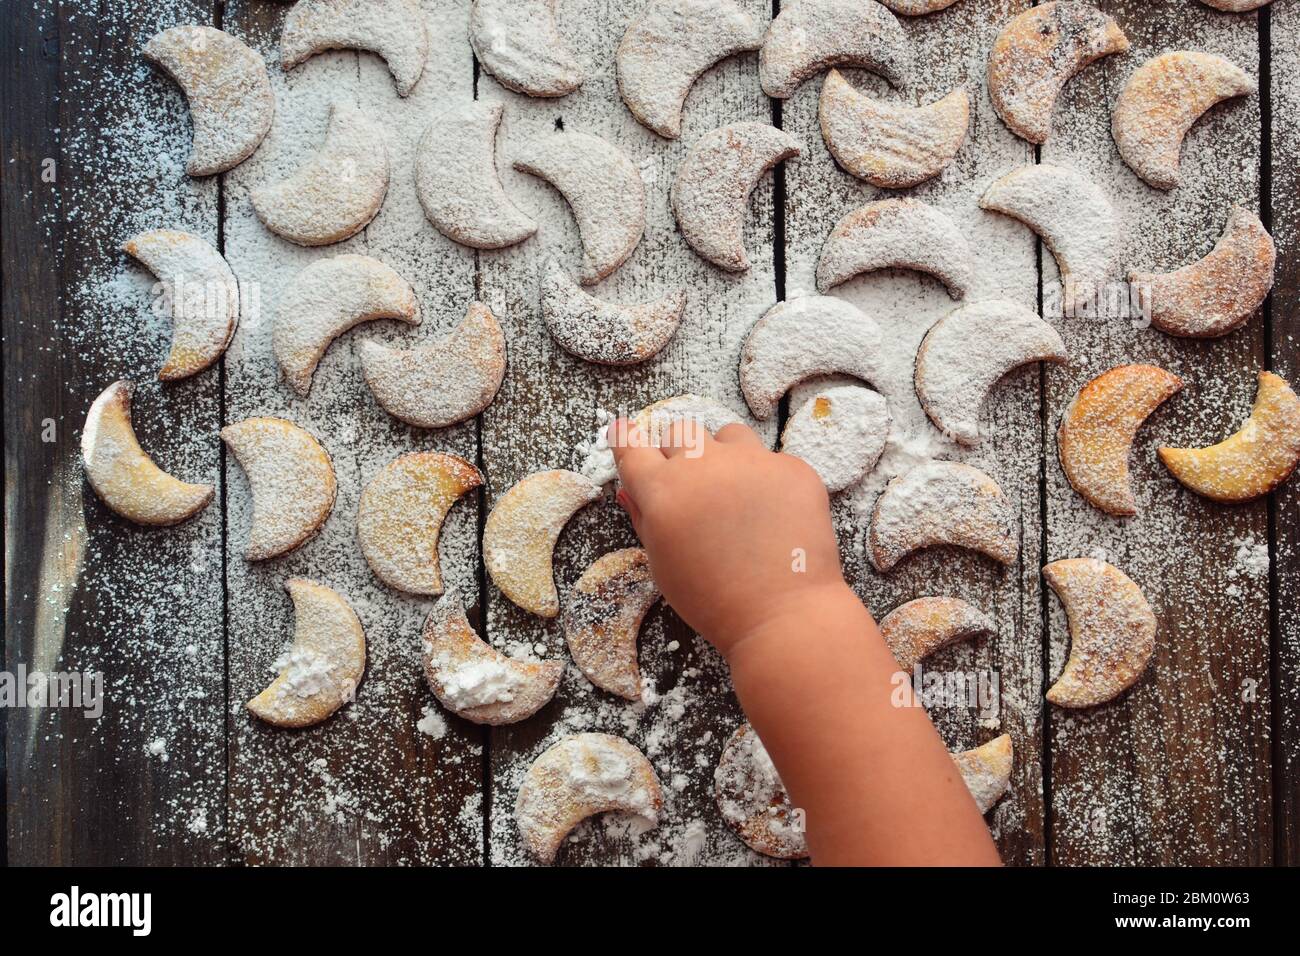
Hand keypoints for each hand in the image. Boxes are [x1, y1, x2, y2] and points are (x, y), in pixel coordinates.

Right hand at [609, 417, 849, 656]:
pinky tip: (773, 516)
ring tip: (735, 496)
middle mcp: (703, 466)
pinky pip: (770, 460)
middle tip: (691, 488)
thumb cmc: (713, 600)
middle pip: (680, 432)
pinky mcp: (791, 468)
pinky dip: (766, 481)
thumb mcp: (663, 565)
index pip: (633, 447)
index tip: (625, 434)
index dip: (626, 440)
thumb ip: (643, 519)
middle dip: (679, 454)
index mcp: (663, 491)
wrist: (782, 614)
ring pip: (728, 436)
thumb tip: (629, 489)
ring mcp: (752, 462)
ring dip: (724, 457)